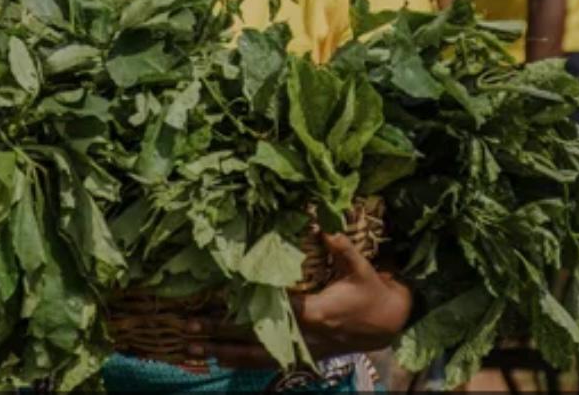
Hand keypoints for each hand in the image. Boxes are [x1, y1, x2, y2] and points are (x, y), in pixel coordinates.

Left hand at [185, 232, 412, 367]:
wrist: (390, 324)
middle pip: (254, 337)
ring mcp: (302, 348)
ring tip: (194, 347)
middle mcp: (303, 335)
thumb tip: (320, 220)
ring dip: (224, 350)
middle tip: (188, 327)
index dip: (244, 304)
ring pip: (257, 355)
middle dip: (221, 333)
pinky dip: (243, 360)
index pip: (272, 309)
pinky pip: (267, 360)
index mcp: (315, 312)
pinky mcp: (303, 353)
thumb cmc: (373, 293)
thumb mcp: (360, 266)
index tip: (216, 298)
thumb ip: (340, 244)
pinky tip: (222, 358)